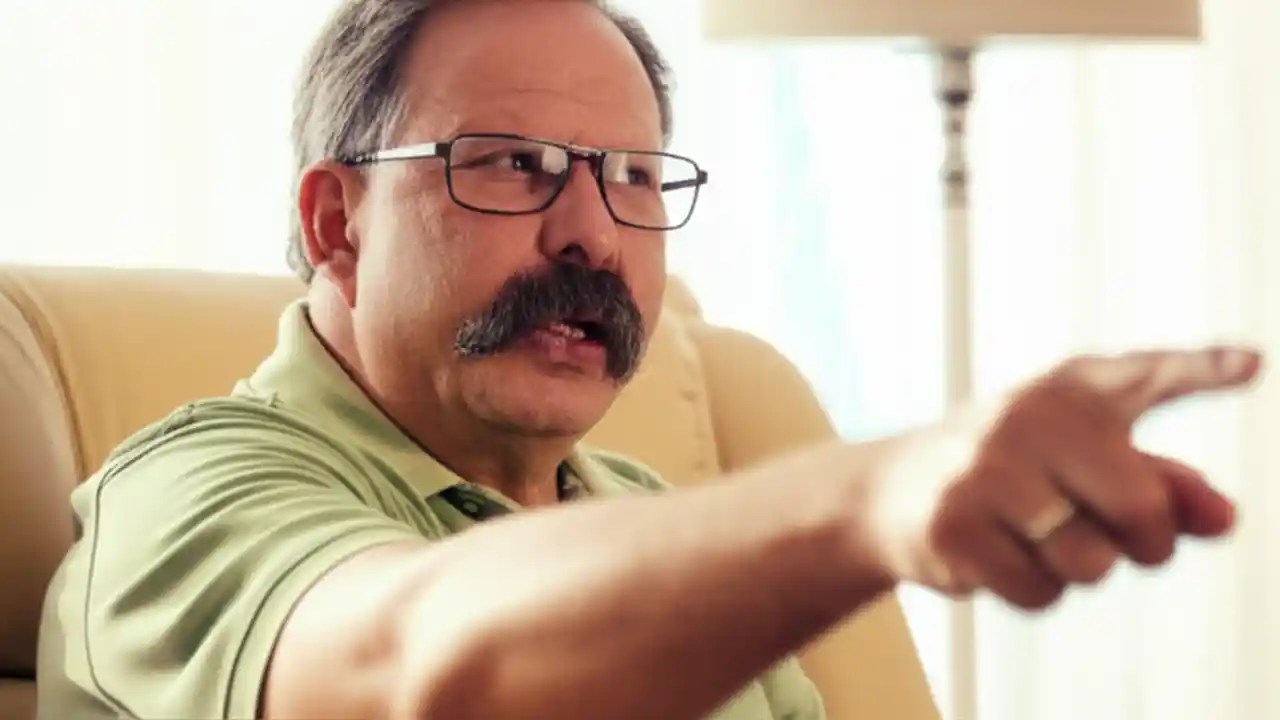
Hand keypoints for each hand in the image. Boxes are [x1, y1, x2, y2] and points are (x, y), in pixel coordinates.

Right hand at [861, 347, 1262, 609]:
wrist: (889, 490)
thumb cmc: (1009, 472)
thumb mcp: (1083, 461)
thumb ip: (1164, 484)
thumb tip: (1226, 518)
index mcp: (1071, 390)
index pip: (1146, 374)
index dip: (1201, 371)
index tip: (1254, 365)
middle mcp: (1028, 417)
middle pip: (1139, 504)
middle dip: (1148, 541)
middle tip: (1125, 540)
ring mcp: (986, 470)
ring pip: (1091, 560)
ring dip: (1081, 569)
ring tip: (1039, 539)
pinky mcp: (955, 524)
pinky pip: (1040, 590)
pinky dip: (1034, 590)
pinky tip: (1001, 556)